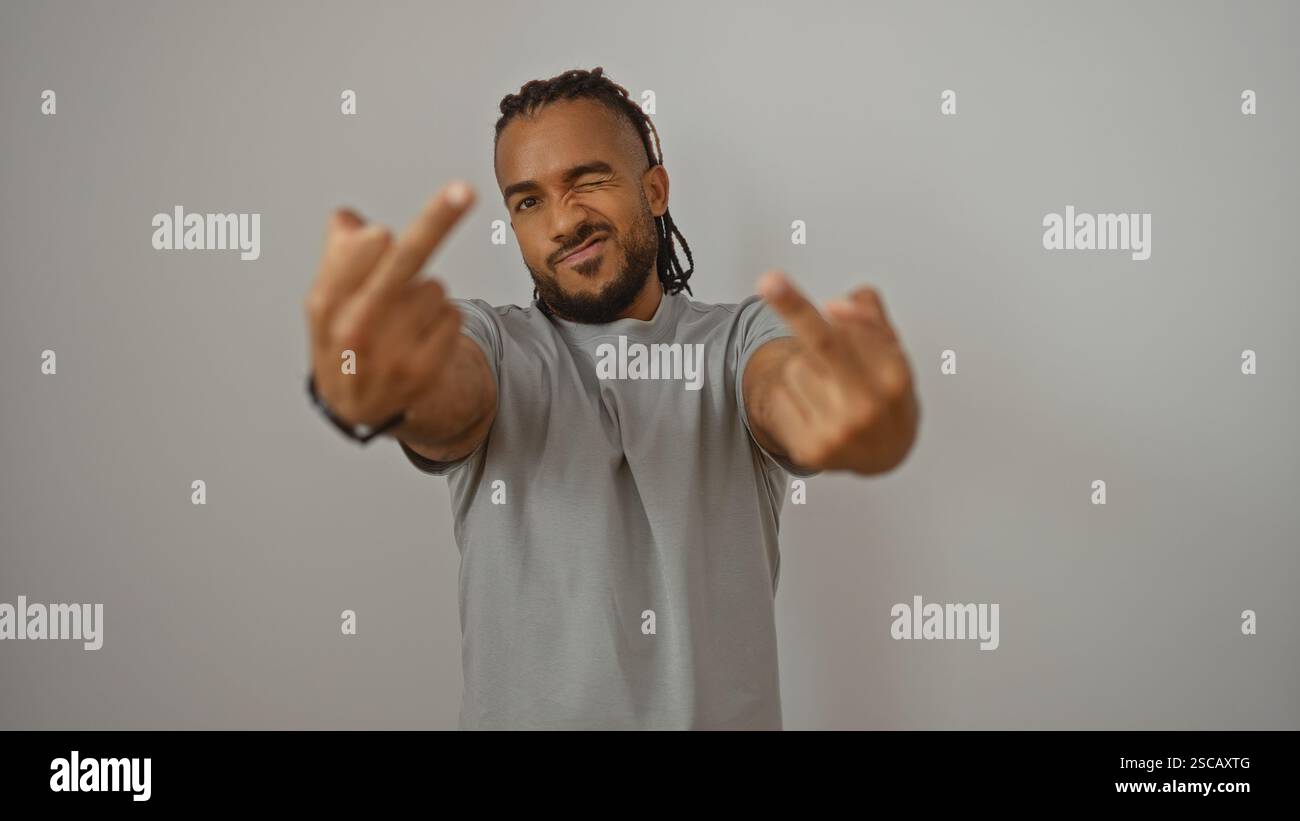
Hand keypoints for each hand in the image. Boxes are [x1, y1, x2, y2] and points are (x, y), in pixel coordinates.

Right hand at [304, 180, 475, 427]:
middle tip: (464, 190)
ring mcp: (392, 353)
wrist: (358, 405)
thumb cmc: (344, 336)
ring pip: (435, 287)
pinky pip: (453, 316)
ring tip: (403, 317)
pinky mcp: (425, 371)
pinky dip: (443, 319)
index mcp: (326, 304)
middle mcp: (357, 329)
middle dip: (435, 221)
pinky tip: (419, 336)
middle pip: (405, 260)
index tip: (382, 234)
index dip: (373, 244)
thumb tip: (348, 220)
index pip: (357, 256)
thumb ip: (338, 255)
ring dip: (426, 294)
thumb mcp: (326, 298)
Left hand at [756, 270, 918, 472]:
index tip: (803, 289)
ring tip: (830, 387)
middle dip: (796, 310)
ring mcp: (839, 432)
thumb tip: (841, 305)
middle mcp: (868, 407)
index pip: (854, 332)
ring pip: (796, 368)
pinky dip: (790, 397)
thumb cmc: (886, 394)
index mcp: (894, 378)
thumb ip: (870, 321)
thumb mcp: (892, 354)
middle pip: (823, 345)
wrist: (884, 455)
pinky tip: (814, 410)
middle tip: (769, 281)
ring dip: (804, 368)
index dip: (830, 310)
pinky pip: (780, 398)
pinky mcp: (812, 451)